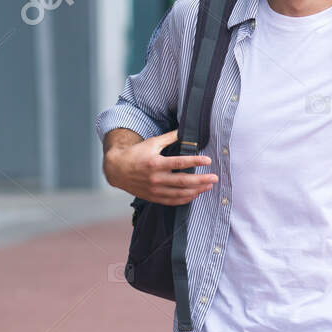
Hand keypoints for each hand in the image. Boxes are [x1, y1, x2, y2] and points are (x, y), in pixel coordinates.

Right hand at [103, 129, 217, 205]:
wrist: (117, 170)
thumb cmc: (135, 154)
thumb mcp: (151, 143)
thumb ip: (169, 138)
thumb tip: (184, 130)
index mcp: (155, 163)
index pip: (179, 163)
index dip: (195, 162)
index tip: (208, 161)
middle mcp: (155, 178)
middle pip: (183, 181)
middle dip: (201, 180)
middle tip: (214, 178)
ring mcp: (155, 190)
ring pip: (180, 193)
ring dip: (196, 190)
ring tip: (208, 186)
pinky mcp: (153, 197)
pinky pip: (172, 201)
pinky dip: (185, 199)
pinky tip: (195, 194)